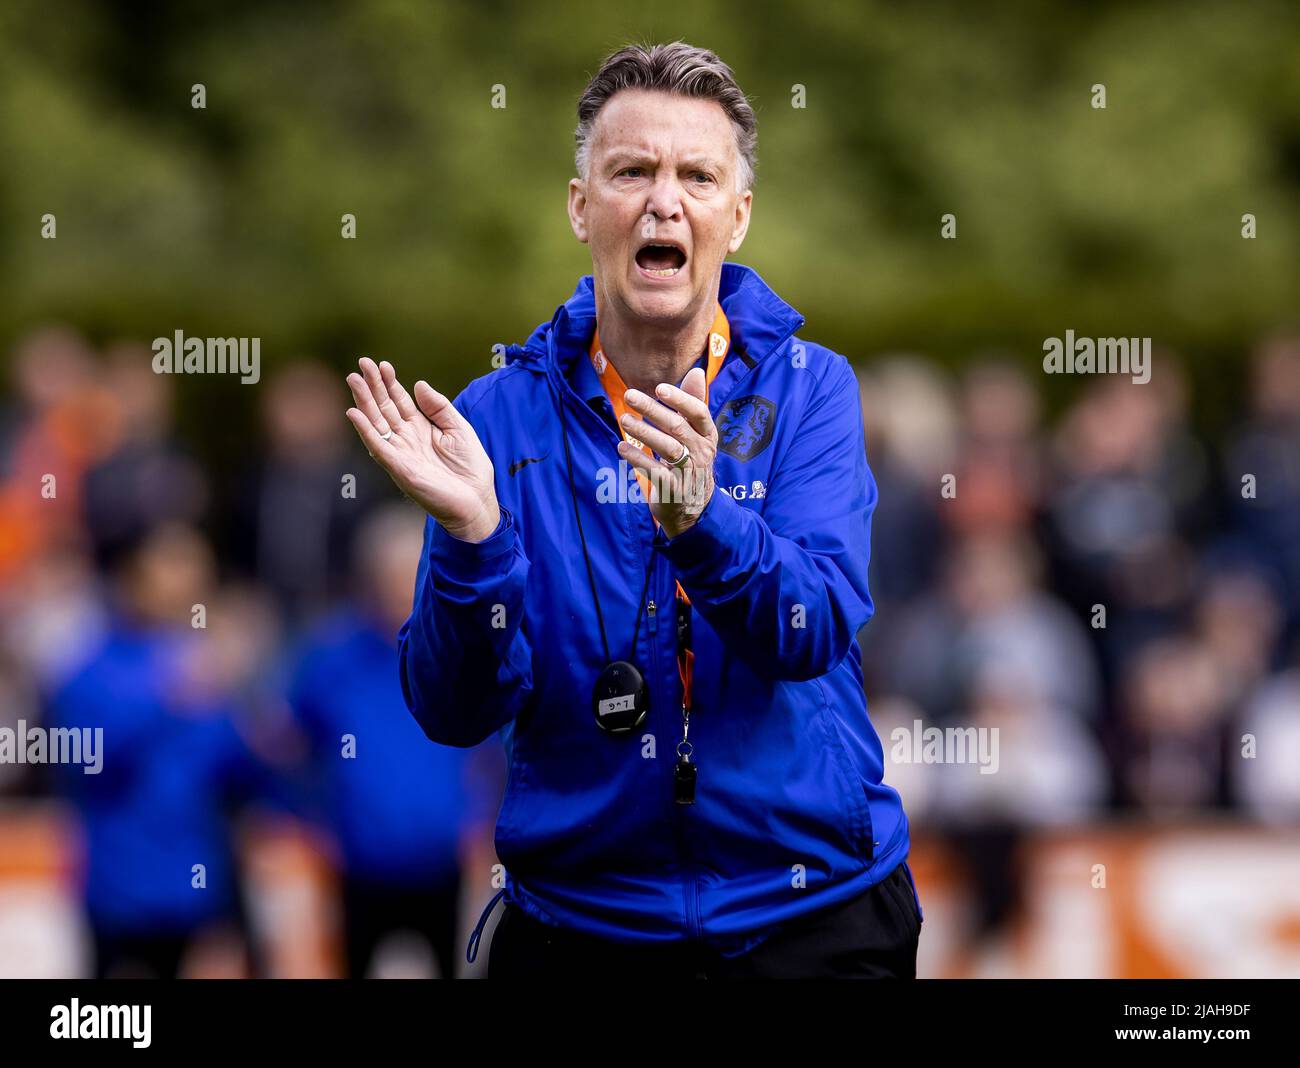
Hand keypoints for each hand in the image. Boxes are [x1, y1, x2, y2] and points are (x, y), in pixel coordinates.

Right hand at [346, 357, 499, 541]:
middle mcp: (406, 439)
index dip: (390, 383)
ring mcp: (400, 453)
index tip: (382, 364)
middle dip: (372, 386)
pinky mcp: (399, 468)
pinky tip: (355, 413)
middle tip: (361, 364)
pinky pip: (378, 447)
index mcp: (421, 428)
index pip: (400, 401)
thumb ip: (440, 407)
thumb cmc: (470, 468)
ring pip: (376, 423)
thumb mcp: (459, 429)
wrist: (477, 500)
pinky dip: (365, 430)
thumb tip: (418, 384)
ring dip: (364, 402)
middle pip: (384, 408)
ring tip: (354, 380)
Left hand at [616, 366, 717, 537]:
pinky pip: (655, 472)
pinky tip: (622, 447)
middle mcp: (702, 453)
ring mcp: (689, 472)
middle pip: (678, 427)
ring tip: (624, 420)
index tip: (659, 389)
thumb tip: (695, 371)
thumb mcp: (697, 435)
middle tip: (629, 395)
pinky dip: (637, 459)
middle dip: (652, 410)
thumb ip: (693, 404)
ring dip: (643, 432)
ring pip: (667, 448)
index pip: (698, 413)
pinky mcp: (674, 490)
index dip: (680, 400)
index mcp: (708, 436)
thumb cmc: (691, 463)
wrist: (694, 509)